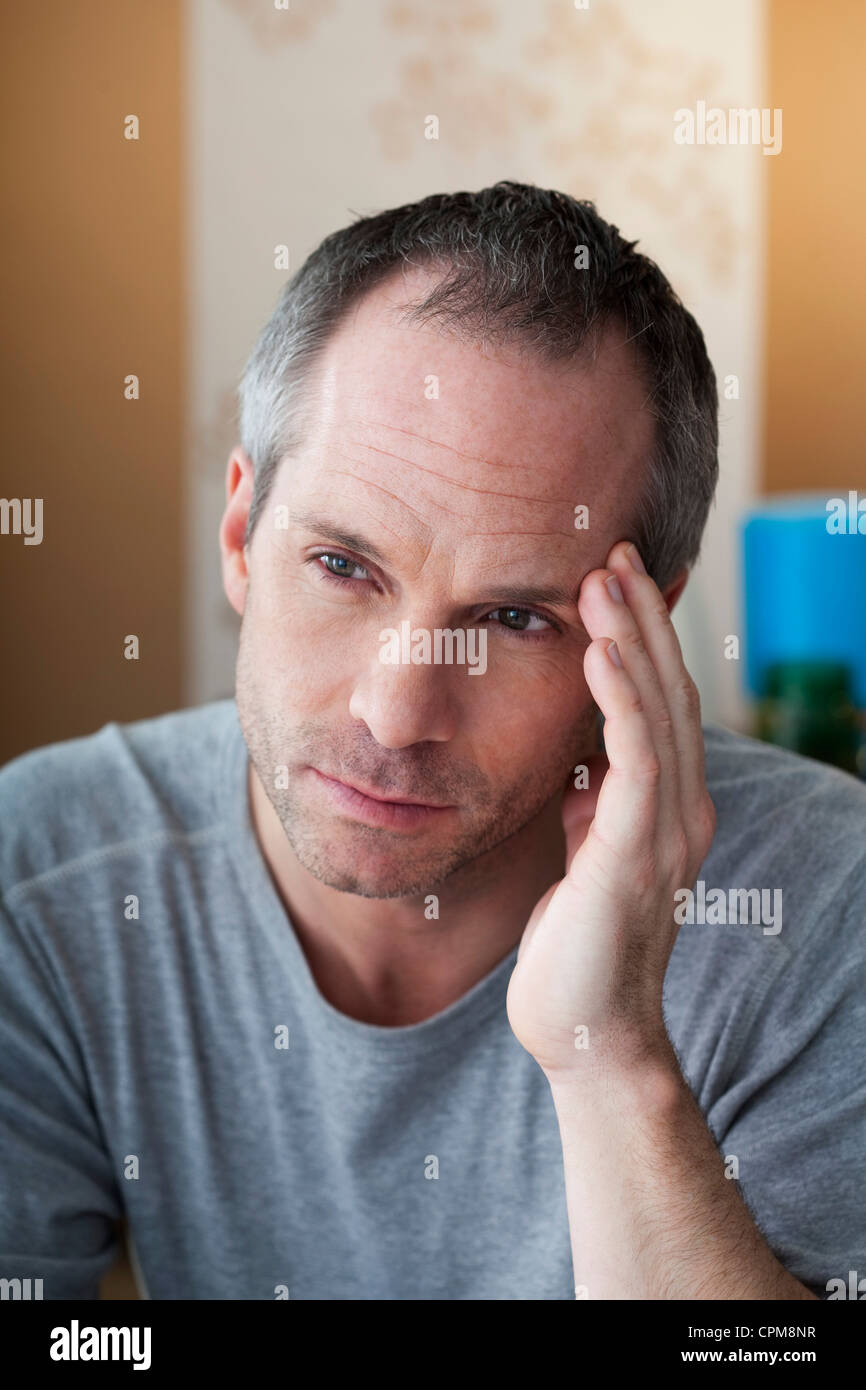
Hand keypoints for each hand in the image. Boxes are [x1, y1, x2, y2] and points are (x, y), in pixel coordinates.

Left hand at [505, 541, 715, 1083]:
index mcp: (666, 807)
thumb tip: (581, 759)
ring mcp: (665, 832)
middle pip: (669, 692)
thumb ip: (593, 805)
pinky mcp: (634, 853)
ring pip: (658, 712)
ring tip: (604, 577)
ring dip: (631, 640)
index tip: (612, 580)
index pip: (663, 704)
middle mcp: (681, 810)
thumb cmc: (576, 948)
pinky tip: (597, 652)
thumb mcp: (586, 856)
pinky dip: (620, 699)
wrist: (586, 1034)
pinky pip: (634, 759)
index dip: (642, 640)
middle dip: (641, 619)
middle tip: (612, 550)